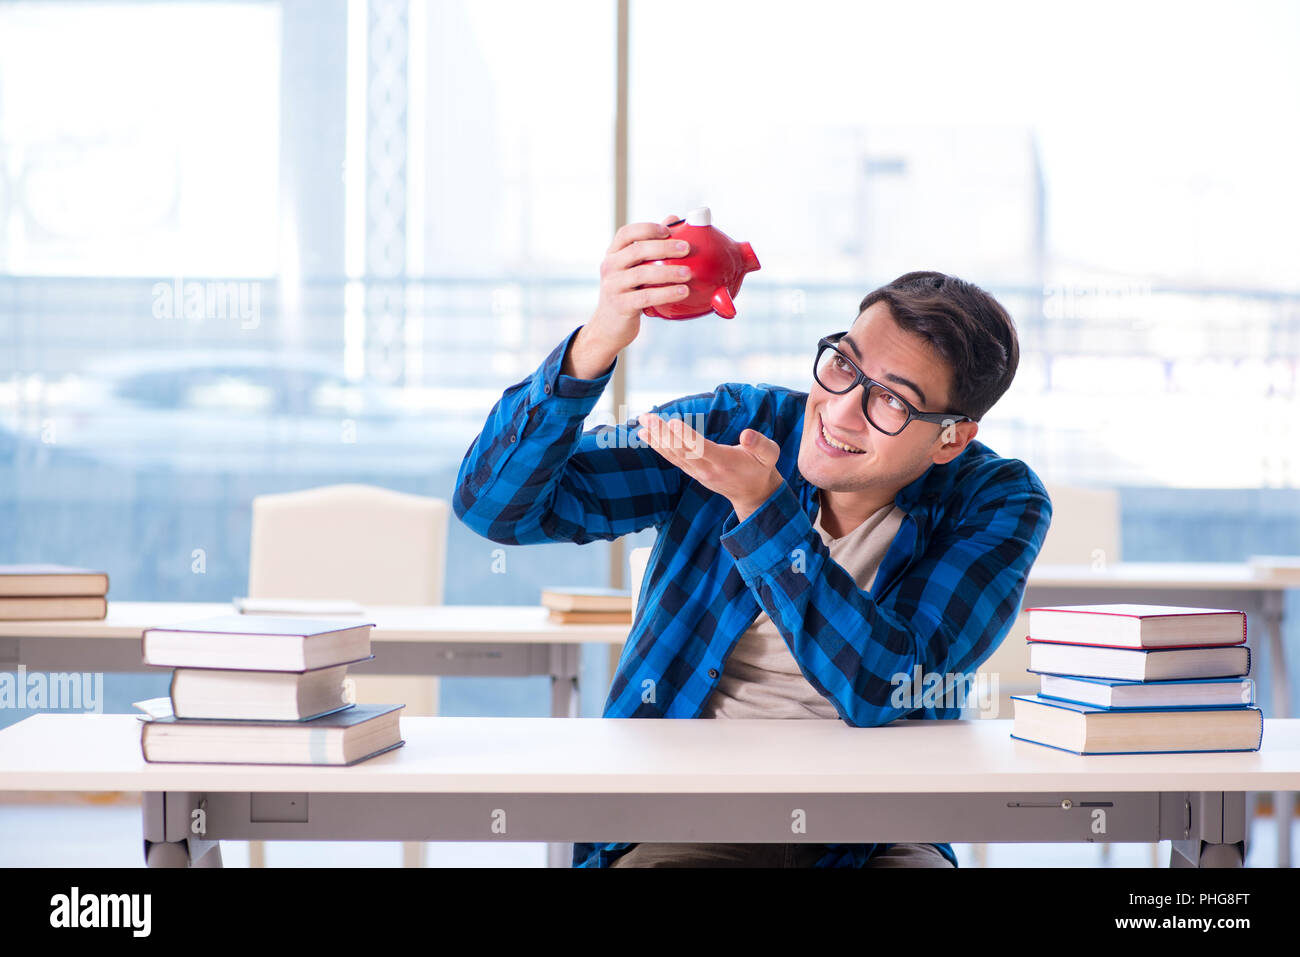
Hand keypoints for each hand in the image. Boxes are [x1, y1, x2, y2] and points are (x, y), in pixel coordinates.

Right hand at [562, 215, 692, 378]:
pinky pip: (646, 296)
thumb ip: (651, 247)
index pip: (626, 233)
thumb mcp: (635, 270)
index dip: (647, 228)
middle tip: (687, 249)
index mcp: (614, 254)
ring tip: (688, 273)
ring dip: (668, 272)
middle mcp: (610, 267)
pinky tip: (683, 292)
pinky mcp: (620, 305)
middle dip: (664, 247)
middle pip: (637, 250)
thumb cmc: (628, 293)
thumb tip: (673, 219)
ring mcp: (613, 286)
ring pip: (642, 274)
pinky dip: (666, 293)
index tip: (668, 230)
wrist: (609, 327)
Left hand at [637, 412, 783, 521]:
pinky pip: (672, 458)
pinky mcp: (692, 471)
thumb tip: (747, 434)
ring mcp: (697, 472)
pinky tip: (645, 435)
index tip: (673, 422)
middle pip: (681, 450)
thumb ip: (760, 444)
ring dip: (656, 438)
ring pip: (673, 454)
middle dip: (663, 433)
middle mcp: (706, 469)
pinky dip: (658, 446)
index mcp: (724, 463)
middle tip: (648, 417)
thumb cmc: (761, 469)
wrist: (754, 495)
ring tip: (642, 422)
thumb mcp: (769, 455)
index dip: (687, 436)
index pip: (701, 448)